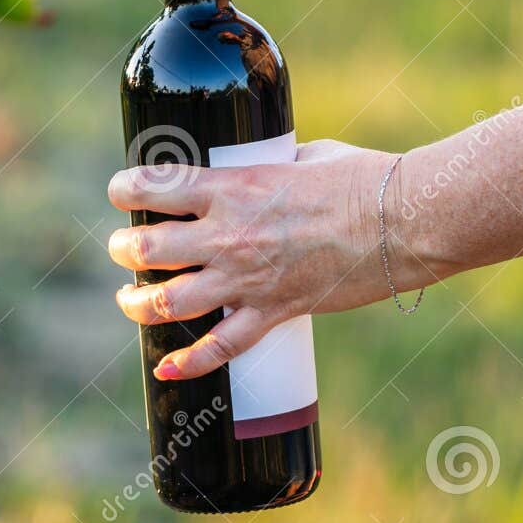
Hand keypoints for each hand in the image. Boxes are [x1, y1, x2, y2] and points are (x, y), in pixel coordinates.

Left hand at [106, 139, 402, 379]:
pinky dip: (188, 362)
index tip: (120, 191)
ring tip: (131, 298)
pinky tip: (166, 367)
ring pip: (169, 301)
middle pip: (148, 249)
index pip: (156, 187)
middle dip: (125, 249)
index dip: (126, 189)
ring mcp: (247, 279)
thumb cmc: (362, 179)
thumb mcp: (305, 156)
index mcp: (232, 187)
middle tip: (123, 248)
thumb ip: (275, 164)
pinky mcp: (274, 312)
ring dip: (138, 302)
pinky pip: (220, 348)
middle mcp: (229, 235)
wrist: (401, 222)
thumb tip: (270, 165)